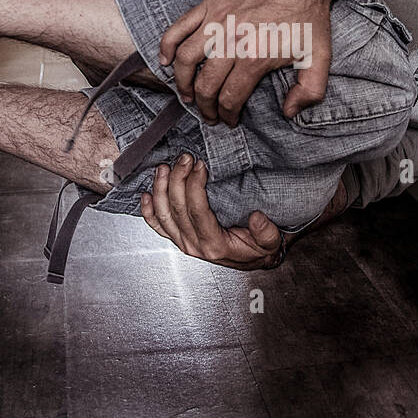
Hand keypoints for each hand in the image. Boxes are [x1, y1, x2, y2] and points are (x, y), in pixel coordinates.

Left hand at [140, 153, 350, 270]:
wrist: (252, 259)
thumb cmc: (258, 248)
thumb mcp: (271, 242)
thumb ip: (267, 233)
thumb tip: (257, 218)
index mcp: (215, 245)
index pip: (197, 211)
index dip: (194, 186)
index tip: (200, 166)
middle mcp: (195, 246)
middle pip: (177, 209)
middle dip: (178, 179)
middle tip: (185, 158)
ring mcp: (183, 243)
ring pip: (164, 215)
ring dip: (161, 188)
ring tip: (164, 168)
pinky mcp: (178, 239)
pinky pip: (158, 226)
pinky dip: (148, 210)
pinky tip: (146, 194)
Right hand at [157, 0, 331, 126]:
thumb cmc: (308, 14)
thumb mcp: (320, 57)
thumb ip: (309, 91)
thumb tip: (289, 113)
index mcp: (255, 56)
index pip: (230, 97)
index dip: (227, 114)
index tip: (229, 120)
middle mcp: (231, 39)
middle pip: (205, 84)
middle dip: (205, 106)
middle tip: (209, 114)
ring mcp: (217, 19)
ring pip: (186, 59)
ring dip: (182, 82)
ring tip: (186, 95)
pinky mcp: (210, 4)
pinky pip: (179, 28)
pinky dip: (167, 46)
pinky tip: (166, 62)